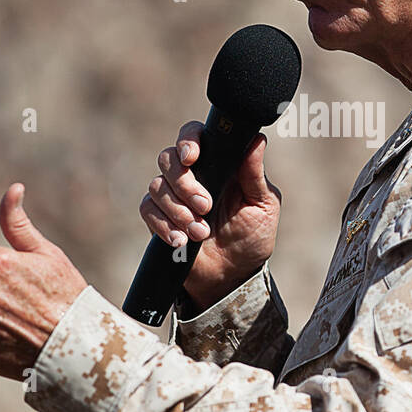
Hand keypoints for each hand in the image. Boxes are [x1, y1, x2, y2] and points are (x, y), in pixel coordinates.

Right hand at [140, 121, 280, 308]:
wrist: (233, 276)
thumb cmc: (252, 236)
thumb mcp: (263, 205)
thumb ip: (255, 174)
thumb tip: (257, 139)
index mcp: (218, 164)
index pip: (195, 136)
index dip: (189, 140)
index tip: (192, 156)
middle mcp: (192, 175)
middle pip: (169, 157)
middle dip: (184, 182)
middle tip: (206, 206)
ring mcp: (173, 196)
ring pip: (157, 185)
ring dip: (178, 210)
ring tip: (201, 233)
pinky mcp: (159, 218)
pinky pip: (148, 210)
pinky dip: (164, 225)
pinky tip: (182, 241)